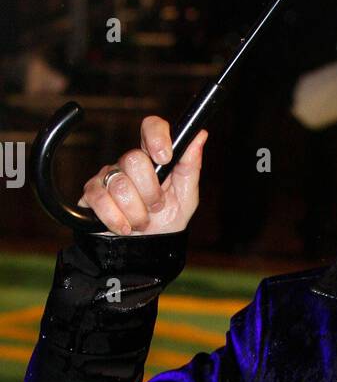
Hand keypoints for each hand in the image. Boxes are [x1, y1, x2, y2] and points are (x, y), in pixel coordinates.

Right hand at [78, 117, 207, 235]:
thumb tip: (200, 134)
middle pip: (134, 159)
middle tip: (156, 206)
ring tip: (142, 223)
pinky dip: (116, 220)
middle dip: (150, 192)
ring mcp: (107, 177)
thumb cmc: (166, 223)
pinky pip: (100, 200)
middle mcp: (128, 164)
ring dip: (136, 213)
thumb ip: (190, 167)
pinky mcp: (90, 195)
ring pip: (119, 184)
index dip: (156, 136)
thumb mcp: (186, 198)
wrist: (144, 254)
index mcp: (154, 159)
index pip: (151, 127)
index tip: (165, 157)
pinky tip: (124, 228)